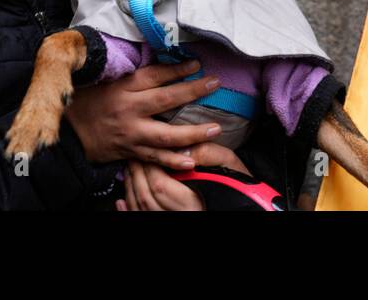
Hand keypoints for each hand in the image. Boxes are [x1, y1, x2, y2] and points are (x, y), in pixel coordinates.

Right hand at [63, 60, 224, 169]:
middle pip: (165, 100)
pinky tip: (192, 160)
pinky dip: (173, 161)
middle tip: (215, 84)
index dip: (176, 69)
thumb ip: (135, 74)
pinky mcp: (129, 152)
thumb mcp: (108, 81)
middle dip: (192, 92)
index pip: (153, 75)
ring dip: (192, 133)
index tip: (197, 63)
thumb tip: (164, 59)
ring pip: (164, 135)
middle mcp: (128, 110)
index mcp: (122, 88)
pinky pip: (154, 159)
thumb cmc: (90, 101)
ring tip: (215, 129)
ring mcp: (130, 134)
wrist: (67, 133)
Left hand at [117, 143, 252, 211]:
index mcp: (193, 199)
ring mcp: (172, 219)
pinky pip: (141, 219)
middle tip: (132, 153)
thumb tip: (182, 149)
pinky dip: (128, 210)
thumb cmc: (238, 181)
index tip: (143, 148)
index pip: (159, 184)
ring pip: (141, 207)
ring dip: (131, 187)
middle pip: (145, 195)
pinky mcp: (167, 220)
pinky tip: (121, 200)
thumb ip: (207, 153)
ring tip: (129, 169)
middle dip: (136, 173)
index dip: (147, 166)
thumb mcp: (228, 162)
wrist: (246, 203)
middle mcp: (179, 214)